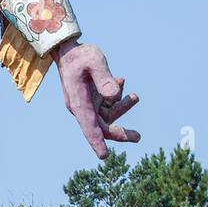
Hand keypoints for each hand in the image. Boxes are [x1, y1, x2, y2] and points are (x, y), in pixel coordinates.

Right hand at [52, 39, 139, 159]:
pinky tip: (121, 81)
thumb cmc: (80, 55)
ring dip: (122, 108)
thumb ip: (103, 77)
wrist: (69, 50)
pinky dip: (116, 98)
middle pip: (100, 127)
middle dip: (119, 132)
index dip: (96, 141)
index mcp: (78, 102)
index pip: (88, 126)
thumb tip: (113, 95)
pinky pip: (107, 105)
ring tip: (136, 97)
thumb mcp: (94, 61)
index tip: (104, 156)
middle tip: (138, 136)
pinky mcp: (91, 99)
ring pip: (107, 116)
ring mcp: (86, 104)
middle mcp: (80, 107)